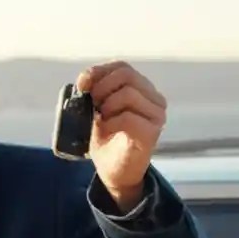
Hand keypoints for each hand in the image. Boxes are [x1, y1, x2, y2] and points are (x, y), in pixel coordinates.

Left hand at [75, 60, 166, 211]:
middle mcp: (154, 99)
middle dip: (101, 88)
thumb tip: (84, 81)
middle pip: (126, 75)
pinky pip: (129, 117)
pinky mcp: (152, 133)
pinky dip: (111, 122)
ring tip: (103, 120)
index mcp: (141, 89)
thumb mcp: (95, 109)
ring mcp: (156, 115)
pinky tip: (108, 130)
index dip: (98, 72)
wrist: (114, 171)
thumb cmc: (105, 138)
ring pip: (128, 94)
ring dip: (106, 106)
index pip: (122, 66)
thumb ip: (93, 91)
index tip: (82, 85)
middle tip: (93, 106)